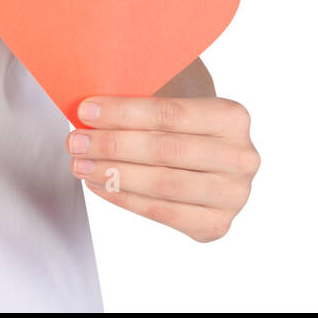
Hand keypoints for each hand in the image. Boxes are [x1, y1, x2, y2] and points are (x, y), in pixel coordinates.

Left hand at [66, 95, 259, 240]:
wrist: (210, 148)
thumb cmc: (182, 117)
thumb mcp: (173, 92)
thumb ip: (142, 93)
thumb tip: (90, 106)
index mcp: (233, 116)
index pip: (169, 113)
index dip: (123, 113)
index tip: (86, 111)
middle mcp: (242, 158)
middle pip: (165, 151)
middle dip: (113, 145)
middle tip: (75, 141)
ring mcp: (233, 196)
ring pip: (163, 185)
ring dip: (114, 175)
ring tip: (81, 165)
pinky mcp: (216, 224)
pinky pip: (163, 213)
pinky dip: (125, 199)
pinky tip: (100, 185)